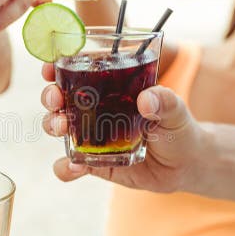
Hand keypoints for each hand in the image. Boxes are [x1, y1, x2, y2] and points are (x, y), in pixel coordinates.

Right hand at [40, 63, 203, 192]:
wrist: (185, 166)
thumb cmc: (179, 128)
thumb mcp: (177, 111)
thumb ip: (166, 101)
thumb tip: (147, 98)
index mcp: (110, 87)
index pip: (77, 71)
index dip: (57, 67)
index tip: (50, 69)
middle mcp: (94, 109)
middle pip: (59, 97)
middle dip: (50, 96)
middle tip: (56, 99)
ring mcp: (90, 136)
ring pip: (58, 127)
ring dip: (53, 125)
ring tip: (62, 128)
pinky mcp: (93, 163)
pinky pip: (70, 165)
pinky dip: (65, 167)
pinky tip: (75, 167)